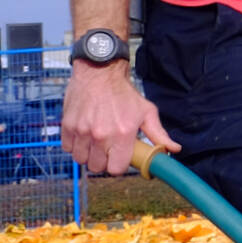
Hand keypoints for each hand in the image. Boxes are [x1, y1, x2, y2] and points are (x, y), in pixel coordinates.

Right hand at [61, 62, 176, 174]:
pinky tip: (84, 137)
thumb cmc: (124, 94)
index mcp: (122, 134)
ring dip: (88, 155)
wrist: (99, 73)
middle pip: (97, 167)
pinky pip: (67, 148)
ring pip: (81, 159)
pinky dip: (75, 146)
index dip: (119, 166)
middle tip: (108, 150)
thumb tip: (174, 149)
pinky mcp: (67, 125)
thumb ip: (159, 135)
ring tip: (96, 143)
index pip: (116, 169)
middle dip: (103, 162)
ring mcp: (81, 131)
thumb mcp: (147, 112)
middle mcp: (100, 135)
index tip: (120, 158)